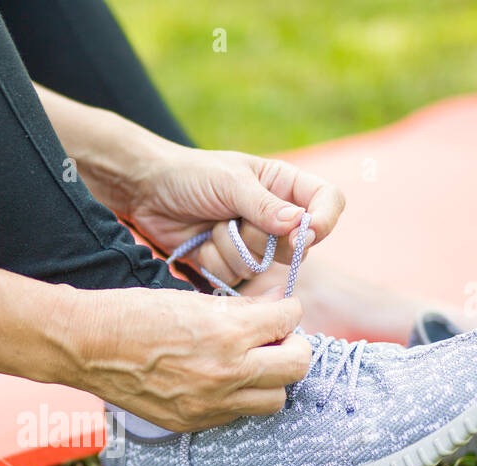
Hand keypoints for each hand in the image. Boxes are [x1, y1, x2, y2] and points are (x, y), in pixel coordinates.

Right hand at [60, 284, 311, 431]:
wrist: (87, 347)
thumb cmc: (134, 314)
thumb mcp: (192, 299)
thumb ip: (240, 308)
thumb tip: (276, 304)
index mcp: (227, 334)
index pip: (289, 320)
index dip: (286, 311)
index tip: (277, 312)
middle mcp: (226, 373)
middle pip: (297, 366)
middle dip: (293, 347)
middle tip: (276, 339)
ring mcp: (210, 404)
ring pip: (276, 400)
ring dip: (271, 380)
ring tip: (251, 364)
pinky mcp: (193, 422)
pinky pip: (238, 414)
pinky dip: (239, 397)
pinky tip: (220, 380)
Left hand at [125, 145, 344, 290]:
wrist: (147, 193)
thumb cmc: (190, 175)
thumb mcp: (229, 181)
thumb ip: (264, 205)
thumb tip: (298, 225)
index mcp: (285, 186)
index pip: (329, 203)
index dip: (324, 221)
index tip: (304, 234)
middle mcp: (276, 217)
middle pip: (298, 247)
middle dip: (262, 238)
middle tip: (232, 218)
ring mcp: (254, 245)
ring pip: (264, 267)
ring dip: (232, 249)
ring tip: (212, 225)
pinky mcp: (230, 266)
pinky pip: (236, 279)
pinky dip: (215, 262)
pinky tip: (201, 244)